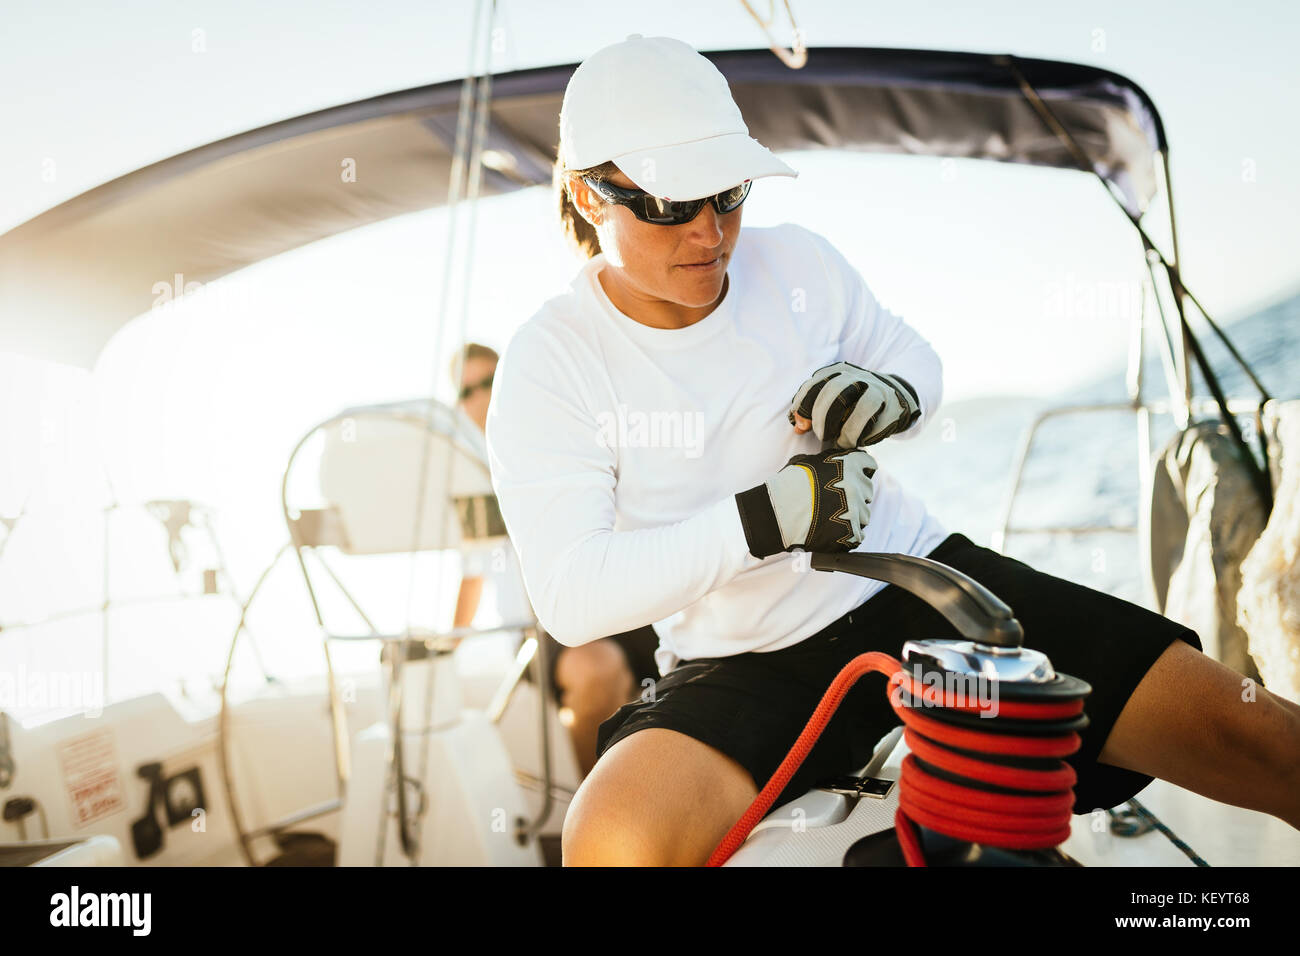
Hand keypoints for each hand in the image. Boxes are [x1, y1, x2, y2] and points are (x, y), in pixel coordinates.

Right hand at [734, 447, 876, 558]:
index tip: (852, 478)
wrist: (777, 514)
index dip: (860, 472)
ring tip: (830, 518)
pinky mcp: (851, 532)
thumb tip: (837, 460)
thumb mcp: (808, 461)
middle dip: (855, 495)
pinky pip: (859, 535)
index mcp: (850, 465)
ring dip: (852, 516)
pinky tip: (832, 531)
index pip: (869, 465)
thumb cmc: (788, 486)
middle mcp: (858, 486)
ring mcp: (856, 510)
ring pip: (864, 515)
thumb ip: (830, 460)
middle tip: (835, 501)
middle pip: (867, 491)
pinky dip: (848, 535)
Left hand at [788, 362, 919, 448]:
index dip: (802, 406)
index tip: (800, 425)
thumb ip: (812, 411)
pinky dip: (861, 435)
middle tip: (821, 436)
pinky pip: (874, 423)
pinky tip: (855, 442)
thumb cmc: (854, 404)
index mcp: (837, 371)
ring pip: (858, 407)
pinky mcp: (891, 406)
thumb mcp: (832, 401)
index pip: (813, 384)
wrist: (894, 399)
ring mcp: (876, 389)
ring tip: (838, 442)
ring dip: (844, 430)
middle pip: (833, 391)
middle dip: (822, 418)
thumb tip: (798, 428)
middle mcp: (856, 376)